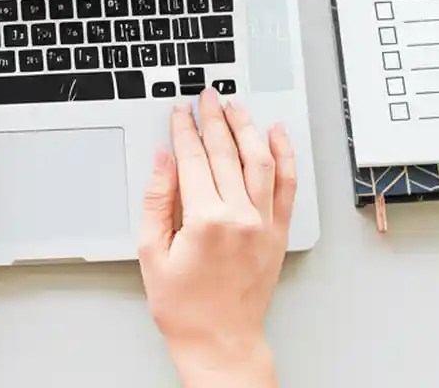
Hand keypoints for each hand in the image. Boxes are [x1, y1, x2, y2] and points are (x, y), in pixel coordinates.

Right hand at [138, 89, 296, 387]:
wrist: (220, 342)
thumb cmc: (184, 307)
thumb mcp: (151, 253)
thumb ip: (157, 200)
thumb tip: (164, 160)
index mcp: (205, 220)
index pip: (192, 159)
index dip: (184, 130)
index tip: (179, 111)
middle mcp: (239, 217)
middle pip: (226, 153)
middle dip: (213, 119)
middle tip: (206, 97)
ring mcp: (263, 223)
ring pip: (260, 160)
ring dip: (247, 128)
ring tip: (236, 107)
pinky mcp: (278, 232)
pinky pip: (286, 185)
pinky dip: (284, 156)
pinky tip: (276, 135)